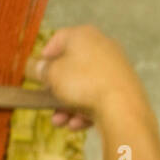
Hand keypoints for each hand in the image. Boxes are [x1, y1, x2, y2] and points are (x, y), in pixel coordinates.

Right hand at [25, 25, 149, 131]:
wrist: (122, 106)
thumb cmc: (84, 83)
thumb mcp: (52, 75)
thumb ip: (40, 70)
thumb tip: (36, 67)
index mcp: (83, 35)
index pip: (58, 39)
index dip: (44, 56)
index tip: (37, 71)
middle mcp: (102, 46)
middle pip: (71, 66)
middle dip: (56, 88)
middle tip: (46, 99)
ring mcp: (114, 67)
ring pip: (83, 85)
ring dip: (67, 104)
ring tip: (59, 121)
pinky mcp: (123, 86)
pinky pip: (97, 96)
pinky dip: (85, 109)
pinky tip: (76, 123)